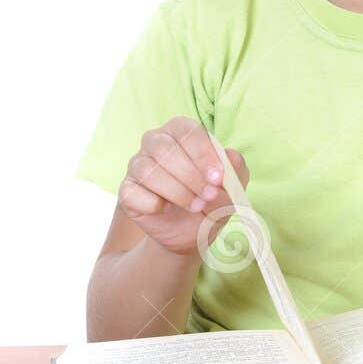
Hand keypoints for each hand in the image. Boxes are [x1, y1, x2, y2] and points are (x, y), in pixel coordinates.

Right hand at [117, 116, 248, 258]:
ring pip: (148, 170)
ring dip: (176, 191)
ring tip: (195, 206)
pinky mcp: (127, 190)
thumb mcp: (232, 187)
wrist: (191, 233)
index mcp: (181, 132)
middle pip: (164, 148)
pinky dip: (153, 204)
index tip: (218, 178)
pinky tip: (165, 210)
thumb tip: (231, 156)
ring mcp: (137, 165)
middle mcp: (155, 142)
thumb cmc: (211, 201)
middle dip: (191, 175)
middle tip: (209, 195)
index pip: (187, 130)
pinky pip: (133, 192)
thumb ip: (235, 169)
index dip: (203, 154)